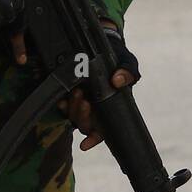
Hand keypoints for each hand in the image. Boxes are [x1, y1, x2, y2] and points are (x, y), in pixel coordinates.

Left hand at [57, 25, 139, 149]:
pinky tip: (63, 98)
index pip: (103, 131)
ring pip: (73, 116)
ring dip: (73, 108)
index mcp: (110, 109)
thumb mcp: (128, 64)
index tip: (84, 145)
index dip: (94, 139)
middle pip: (85, 124)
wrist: (105, 47)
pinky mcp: (71, 94)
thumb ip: (127, 72)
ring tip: (76, 92)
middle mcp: (96, 110)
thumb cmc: (119, 61)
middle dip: (82, 115)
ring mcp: (82, 102)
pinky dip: (63, 104)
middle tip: (84, 99)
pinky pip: (64, 105)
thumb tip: (117, 81)